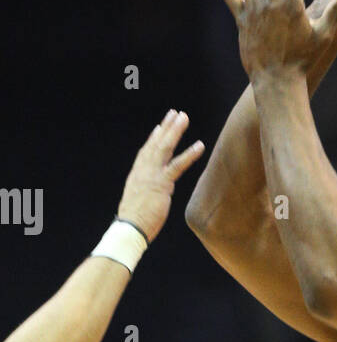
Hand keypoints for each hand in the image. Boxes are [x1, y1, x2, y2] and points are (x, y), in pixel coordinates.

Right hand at [117, 110, 203, 241]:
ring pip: (165, 147)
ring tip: (184, 117)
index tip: (160, 126)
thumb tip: (150, 195)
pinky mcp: (162, 183)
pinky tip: (200, 145)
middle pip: (156, 143)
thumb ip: (145, 193)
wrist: (130, 228)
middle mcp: (143, 170)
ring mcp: (152, 175)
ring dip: (175, 131)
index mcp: (137, 174)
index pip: (146, 152)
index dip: (154, 138)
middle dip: (166, 127)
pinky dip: (189, 154)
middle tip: (175, 113)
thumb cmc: (135, 221)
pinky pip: (177, 165)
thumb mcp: (139, 202)